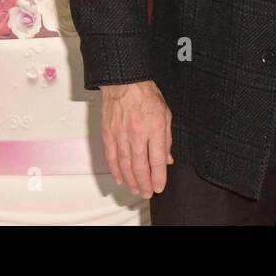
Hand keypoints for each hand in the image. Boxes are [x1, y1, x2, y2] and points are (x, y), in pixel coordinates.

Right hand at [101, 80, 172, 197]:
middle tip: (147, 193)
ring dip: (131, 180)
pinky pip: (112, 156)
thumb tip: (167, 158)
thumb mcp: (165, 113)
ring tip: (135, 189)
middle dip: (144, 183)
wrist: (124, 82)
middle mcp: (137, 134)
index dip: (158, 177)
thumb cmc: (145, 94)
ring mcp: (121, 135)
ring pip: (125, 164)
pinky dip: (115, 170)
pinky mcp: (108, 134)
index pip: (157, 160)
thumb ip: (166, 138)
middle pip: (140, 166)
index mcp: (155, 128)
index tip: (159, 186)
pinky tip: (120, 178)